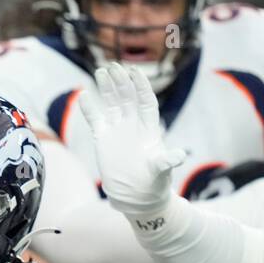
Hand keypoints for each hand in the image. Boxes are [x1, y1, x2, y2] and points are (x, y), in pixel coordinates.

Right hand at [79, 62, 185, 220]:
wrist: (135, 196)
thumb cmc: (153, 184)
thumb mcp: (161, 172)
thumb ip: (166, 161)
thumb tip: (179, 156)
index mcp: (149, 128)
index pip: (146, 101)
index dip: (141, 86)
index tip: (134, 72)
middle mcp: (133, 125)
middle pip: (127, 97)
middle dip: (121, 81)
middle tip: (113, 66)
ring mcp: (117, 131)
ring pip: (111, 103)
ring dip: (107, 88)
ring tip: (101, 72)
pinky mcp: (103, 139)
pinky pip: (95, 119)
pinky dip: (89, 108)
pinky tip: (84, 95)